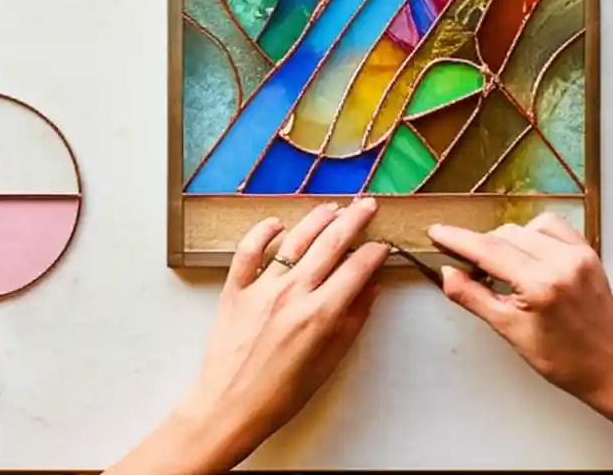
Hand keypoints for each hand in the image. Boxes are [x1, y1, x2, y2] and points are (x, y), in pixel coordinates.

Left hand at [141, 200, 389, 473]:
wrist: (228, 408)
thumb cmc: (281, 395)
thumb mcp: (328, 364)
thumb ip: (352, 322)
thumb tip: (371, 289)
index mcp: (320, 315)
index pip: (357, 269)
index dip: (375, 252)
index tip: (384, 244)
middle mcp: (293, 294)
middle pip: (331, 244)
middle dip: (354, 220)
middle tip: (368, 204)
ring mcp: (261, 289)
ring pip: (295, 240)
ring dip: (318, 219)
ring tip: (334, 207)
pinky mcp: (234, 290)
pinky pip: (249, 251)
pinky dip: (262, 232)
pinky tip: (277, 223)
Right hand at [428, 214, 612, 407]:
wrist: (608, 366)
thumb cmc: (561, 359)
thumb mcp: (510, 331)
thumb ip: (474, 298)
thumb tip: (446, 273)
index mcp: (541, 285)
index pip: (489, 250)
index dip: (458, 239)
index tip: (437, 231)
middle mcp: (562, 262)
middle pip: (506, 235)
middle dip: (482, 246)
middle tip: (471, 269)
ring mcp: (579, 254)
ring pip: (527, 227)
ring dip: (507, 240)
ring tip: (503, 266)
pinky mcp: (589, 252)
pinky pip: (552, 227)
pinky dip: (533, 234)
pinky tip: (528, 254)